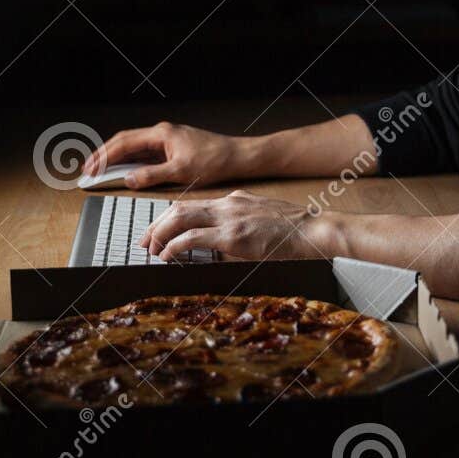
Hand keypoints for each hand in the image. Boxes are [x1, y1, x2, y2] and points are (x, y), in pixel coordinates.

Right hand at [83, 121, 247, 189]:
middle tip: (87, 170)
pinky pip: (145, 154)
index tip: (90, 168)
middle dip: (104, 155)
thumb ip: (152, 175)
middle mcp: (161, 134)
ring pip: (133, 148)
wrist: (237, 156)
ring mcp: (166, 140)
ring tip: (100, 171)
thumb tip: (128, 179)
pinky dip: (131, 162)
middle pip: (124, 142)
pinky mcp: (172, 148)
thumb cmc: (214, 160)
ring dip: (116, 159)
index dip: (104, 156)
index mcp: (160, 134)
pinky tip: (124, 172)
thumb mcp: (181, 171)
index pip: (124, 143)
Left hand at [140, 189, 335, 261]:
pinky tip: (166, 257)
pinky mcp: (233, 235)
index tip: (158, 232)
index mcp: (234, 200)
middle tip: (144, 241)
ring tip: (150, 250)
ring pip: (180, 218)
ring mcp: (229, 217)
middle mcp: (228, 204)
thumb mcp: (261, 223)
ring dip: (160, 234)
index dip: (170, 218)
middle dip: (156, 224)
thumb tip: (219, 250)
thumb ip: (239, 230)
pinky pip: (192, 238)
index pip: (193, 205)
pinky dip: (174, 246)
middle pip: (180, 208)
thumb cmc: (295, 232)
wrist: (314, 230)